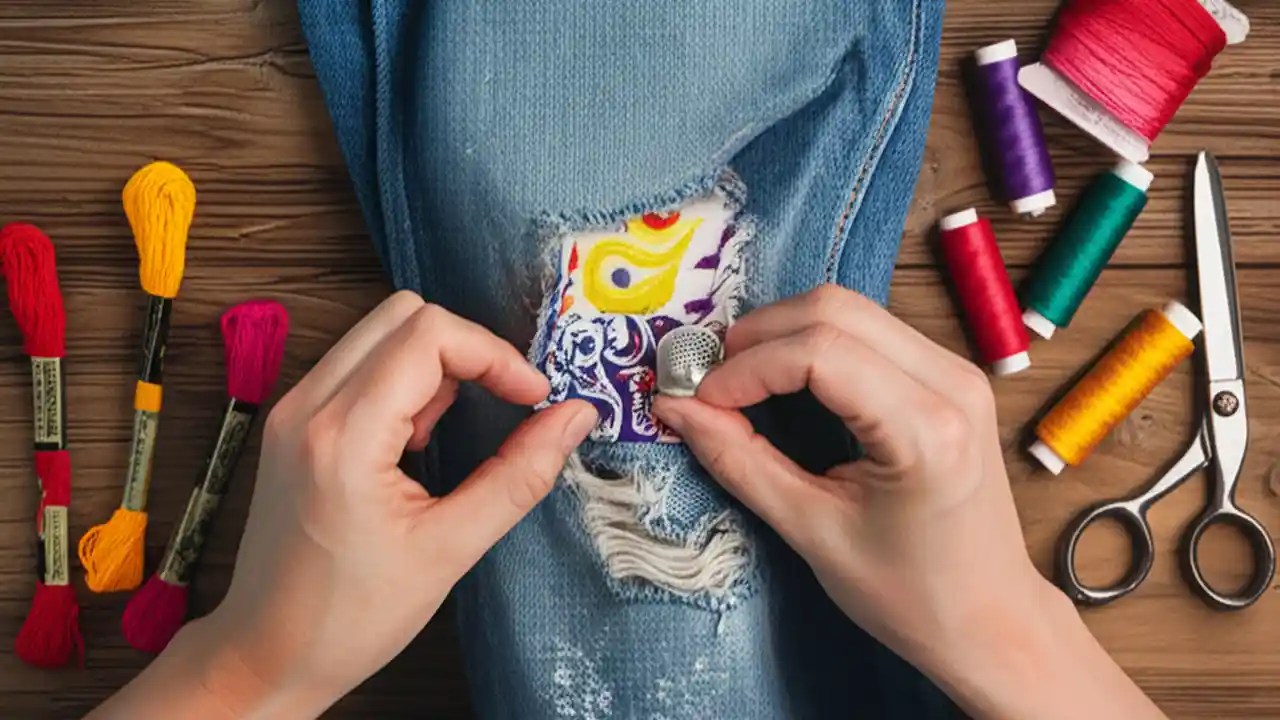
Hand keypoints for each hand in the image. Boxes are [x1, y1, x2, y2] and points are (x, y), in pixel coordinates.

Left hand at [93, 291, 595, 718]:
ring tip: (449, 431)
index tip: (532, 397)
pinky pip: (357, 364)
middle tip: (500, 402)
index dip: (494, 354)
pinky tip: (415, 439)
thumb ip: (519, 475)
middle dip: (467, 348)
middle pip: (403, 314)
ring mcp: (292, 410)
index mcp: (344, 436)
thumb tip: (576, 417)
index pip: (428, 334)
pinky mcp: (292, 422)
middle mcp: (308, 406)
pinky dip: (402, 379)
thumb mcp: (451, 549)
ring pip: (379, 332)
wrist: (267, 654)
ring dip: (433, 362)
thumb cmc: (351, 616)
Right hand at [653, 285, 1163, 719]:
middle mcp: (953, 382)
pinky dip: (815, 341)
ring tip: (740, 380)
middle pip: (834, 310)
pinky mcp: (952, 375)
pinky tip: (784, 378)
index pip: (820, 352)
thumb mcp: (812, 533)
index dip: (748, 367)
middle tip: (711, 380)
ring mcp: (959, 372)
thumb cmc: (909, 595)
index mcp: (926, 431)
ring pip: (851, 310)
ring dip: (785, 333)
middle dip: (759, 335)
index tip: (701, 400)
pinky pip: (871, 330)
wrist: (991, 620)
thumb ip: (741, 462)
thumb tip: (676, 408)